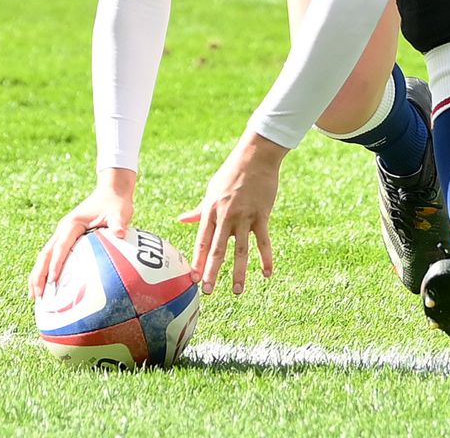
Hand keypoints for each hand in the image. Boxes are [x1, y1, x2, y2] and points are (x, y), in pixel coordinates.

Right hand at [28, 168, 135, 298]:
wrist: (111, 191)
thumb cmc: (115, 203)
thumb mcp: (119, 212)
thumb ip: (118, 223)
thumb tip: (120, 233)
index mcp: (72, 224)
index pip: (61, 246)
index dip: (56, 263)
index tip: (52, 280)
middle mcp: (62, 230)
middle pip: (45, 254)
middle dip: (39, 275)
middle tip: (37, 295)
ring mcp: (62, 235)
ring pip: (44, 257)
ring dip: (38, 276)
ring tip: (35, 297)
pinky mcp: (65, 240)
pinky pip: (52, 258)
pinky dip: (46, 273)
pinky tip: (48, 289)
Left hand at [179, 134, 284, 294]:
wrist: (255, 157)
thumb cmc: (231, 173)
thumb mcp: (211, 191)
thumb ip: (199, 210)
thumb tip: (181, 219)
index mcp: (211, 211)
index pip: (202, 241)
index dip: (197, 261)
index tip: (192, 279)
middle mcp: (226, 216)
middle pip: (218, 249)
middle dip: (212, 272)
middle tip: (207, 291)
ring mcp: (245, 217)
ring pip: (241, 250)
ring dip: (239, 272)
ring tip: (237, 291)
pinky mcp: (262, 215)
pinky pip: (264, 242)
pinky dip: (266, 259)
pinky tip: (267, 274)